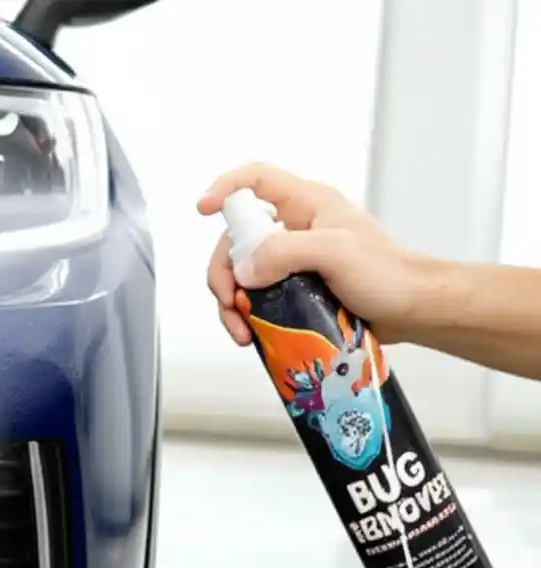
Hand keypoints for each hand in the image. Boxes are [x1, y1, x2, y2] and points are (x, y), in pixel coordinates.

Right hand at [198, 163, 432, 345]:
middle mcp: (294, 229)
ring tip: (242, 330)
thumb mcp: (337, 252)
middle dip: (223, 272)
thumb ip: (286, 252)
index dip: (225, 188)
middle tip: (230, 302)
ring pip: (241, 275)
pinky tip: (254, 335)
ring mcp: (292, 261)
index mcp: (305, 205)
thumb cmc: (390, 274)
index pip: (255, 180)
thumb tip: (244, 270)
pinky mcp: (293, 292)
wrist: (414, 311)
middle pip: (235, 240)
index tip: (204, 210)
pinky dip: (248, 318)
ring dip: (232, 303)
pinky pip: (257, 299)